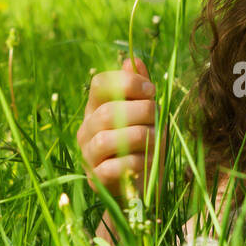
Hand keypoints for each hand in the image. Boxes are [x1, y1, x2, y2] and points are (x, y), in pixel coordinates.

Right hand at [76, 56, 165, 200]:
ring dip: (142, 138)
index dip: (127, 83)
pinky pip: (114, 166)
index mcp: (96, 107)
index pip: (99, 83)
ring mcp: (88, 154)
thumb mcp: (147, 114)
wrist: (142, 185)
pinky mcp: (96, 178)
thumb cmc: (144, 145)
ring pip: (111, 139)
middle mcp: (87, 128)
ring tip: (156, 140)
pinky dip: (137, 163)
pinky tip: (149, 162)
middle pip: (108, 111)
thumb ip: (139, 89)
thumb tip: (132, 60)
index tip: (152, 91)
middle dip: (142, 112)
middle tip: (158, 119)